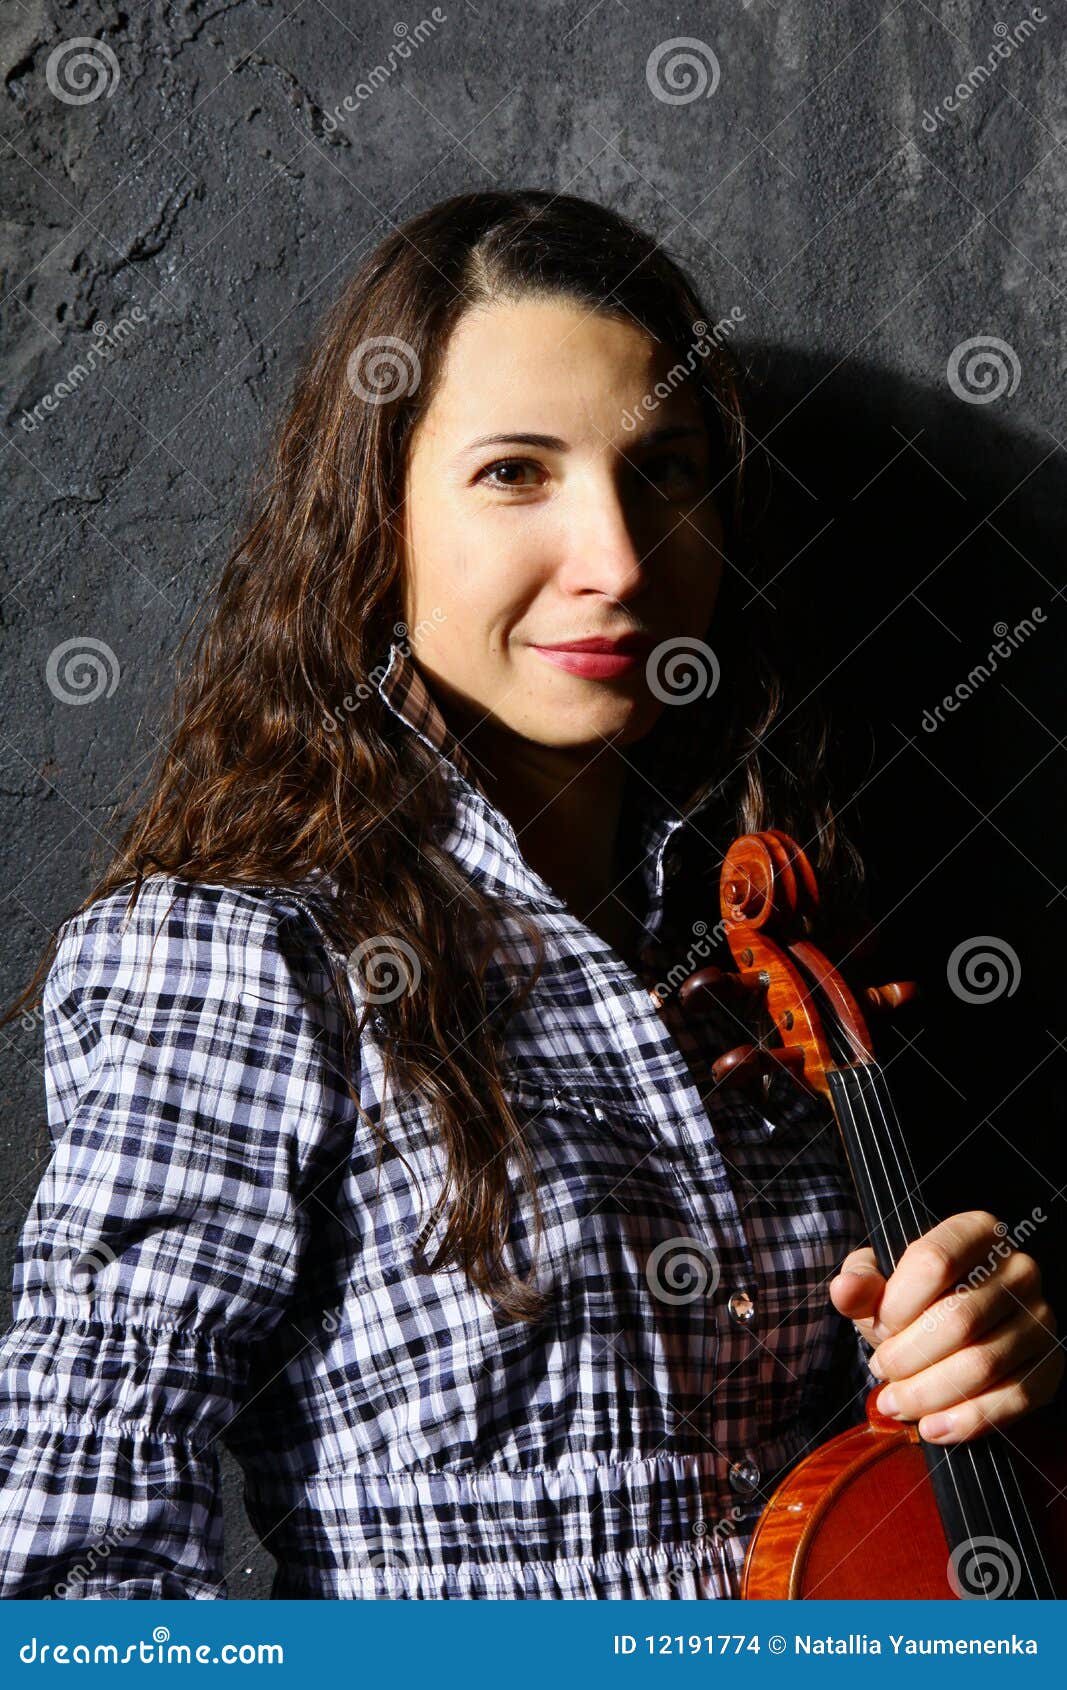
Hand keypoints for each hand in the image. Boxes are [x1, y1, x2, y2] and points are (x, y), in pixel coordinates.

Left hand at [828, 1210, 1062, 1444]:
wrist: (954, 1326)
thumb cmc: (913, 1297)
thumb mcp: (880, 1280)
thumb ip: (860, 1283)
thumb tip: (845, 1289)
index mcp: (977, 1231)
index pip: (935, 1261)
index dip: (898, 1304)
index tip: (879, 1327)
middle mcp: (1019, 1268)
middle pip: (959, 1319)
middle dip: (908, 1356)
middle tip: (881, 1372)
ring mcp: (1040, 1317)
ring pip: (982, 1364)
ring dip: (929, 1393)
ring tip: (896, 1401)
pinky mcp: (1050, 1364)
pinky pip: (1012, 1399)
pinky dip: (966, 1420)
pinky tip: (933, 1426)